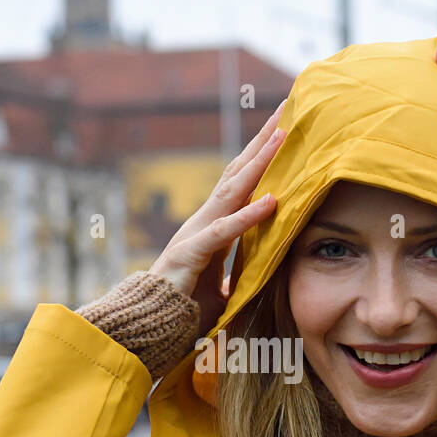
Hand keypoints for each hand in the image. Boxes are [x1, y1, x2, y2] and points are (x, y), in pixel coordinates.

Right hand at [150, 101, 285, 336]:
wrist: (149, 330)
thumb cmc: (185, 311)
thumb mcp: (224, 289)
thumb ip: (241, 275)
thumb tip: (265, 275)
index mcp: (215, 226)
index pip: (242, 182)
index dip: (263, 155)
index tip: (287, 127)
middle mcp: (205, 222)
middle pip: (238, 172)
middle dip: (263, 140)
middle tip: (288, 107)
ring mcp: (196, 234)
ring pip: (232, 190)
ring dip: (259, 162)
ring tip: (284, 135)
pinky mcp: (191, 255)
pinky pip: (224, 232)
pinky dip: (248, 216)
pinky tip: (271, 201)